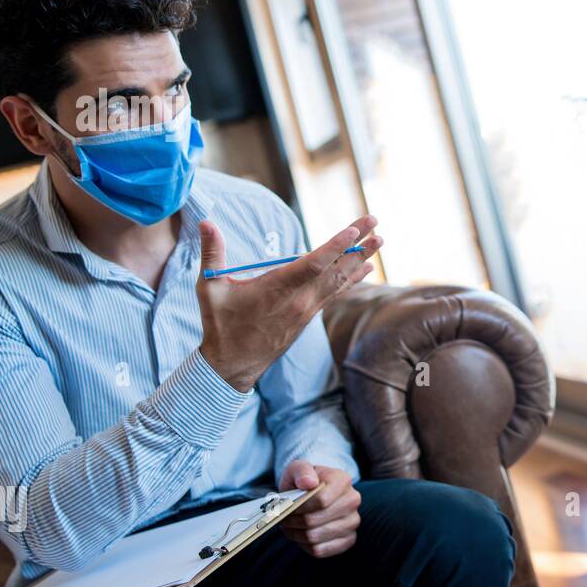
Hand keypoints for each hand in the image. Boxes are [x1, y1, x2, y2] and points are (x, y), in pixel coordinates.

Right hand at [197, 215, 381, 391]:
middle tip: (377, 221)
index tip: (355, 229)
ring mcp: (307, 309)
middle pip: (336, 268)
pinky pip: (335, 293)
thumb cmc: (220, 324)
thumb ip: (211, 254)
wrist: (233, 365)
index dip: (337, 246)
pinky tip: (365, 267)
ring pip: (340, 281)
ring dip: (360, 259)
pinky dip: (352, 278)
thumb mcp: (210, 288)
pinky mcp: (308, 316)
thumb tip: (205, 222)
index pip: (314, 264)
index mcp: (277, 289)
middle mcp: (299, 299)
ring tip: (381, 241)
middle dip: (358, 244)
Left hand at [277, 461, 361, 557]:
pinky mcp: (348, 540)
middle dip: (293, 521)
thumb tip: (308, 482)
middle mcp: (352, 501)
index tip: (286, 505)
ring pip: (315, 537)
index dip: (299, 506)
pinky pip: (320, 550)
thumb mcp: (298, 469)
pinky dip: (304, 545)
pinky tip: (301, 534)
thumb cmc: (303, 481)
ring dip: (295, 534)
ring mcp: (352, 522)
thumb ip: (301, 471)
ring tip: (289, 525)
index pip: (320, 500)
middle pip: (315, 520)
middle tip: (283, 517)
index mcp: (343, 480)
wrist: (312, 493)